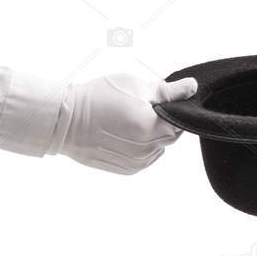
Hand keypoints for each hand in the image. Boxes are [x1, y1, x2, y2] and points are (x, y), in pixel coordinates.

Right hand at [46, 71, 198, 174]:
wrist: (65, 120)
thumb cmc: (96, 98)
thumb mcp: (133, 85)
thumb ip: (166, 91)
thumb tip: (191, 88)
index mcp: (150, 127)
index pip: (179, 122)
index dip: (171, 110)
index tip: (156, 102)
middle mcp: (145, 149)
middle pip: (169, 136)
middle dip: (161, 122)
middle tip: (139, 109)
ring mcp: (136, 162)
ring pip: (158, 148)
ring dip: (151, 136)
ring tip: (128, 121)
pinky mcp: (126, 169)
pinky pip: (145, 159)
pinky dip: (141, 147)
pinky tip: (124, 134)